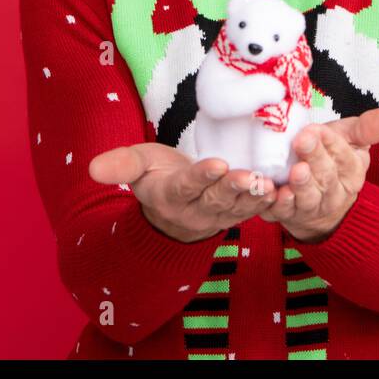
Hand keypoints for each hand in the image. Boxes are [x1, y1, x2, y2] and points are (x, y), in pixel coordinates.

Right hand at [88, 143, 277, 242]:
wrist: (175, 204)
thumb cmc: (158, 175)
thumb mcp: (138, 165)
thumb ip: (120, 165)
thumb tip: (92, 168)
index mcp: (170, 195)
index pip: (186, 187)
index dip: (202, 177)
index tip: (216, 164)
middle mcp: (196, 210)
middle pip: (216, 199)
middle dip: (233, 188)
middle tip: (249, 176)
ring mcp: (220, 215)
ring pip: (239, 207)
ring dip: (255, 197)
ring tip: (269, 183)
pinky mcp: (238, 214)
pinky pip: (256, 210)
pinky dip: (271, 201)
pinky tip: (285, 189)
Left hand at [258, 108, 378, 241]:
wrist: (320, 207)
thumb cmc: (332, 162)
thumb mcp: (351, 141)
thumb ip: (367, 128)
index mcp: (351, 172)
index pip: (344, 156)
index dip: (330, 142)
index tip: (316, 128)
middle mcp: (334, 193)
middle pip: (326, 176)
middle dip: (315, 158)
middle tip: (302, 141)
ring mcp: (310, 207)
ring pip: (307, 198)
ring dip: (301, 185)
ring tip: (295, 171)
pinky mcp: (286, 215)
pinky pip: (282, 212)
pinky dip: (278, 203)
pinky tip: (273, 191)